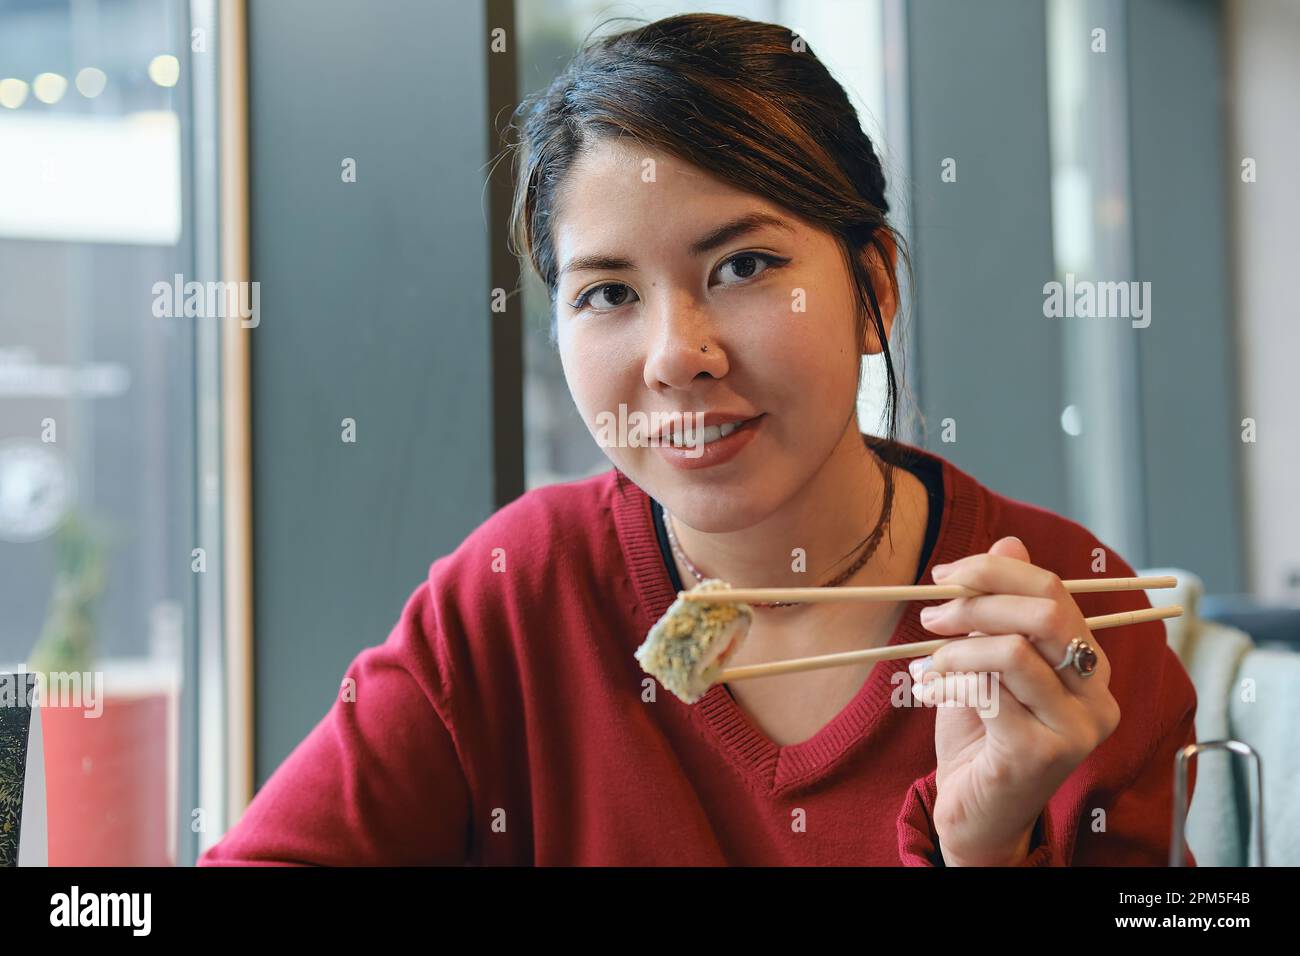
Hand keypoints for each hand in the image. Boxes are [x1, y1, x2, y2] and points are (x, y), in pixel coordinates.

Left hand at [912, 536, 1120, 865]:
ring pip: (1015, 651)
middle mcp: (1097, 694)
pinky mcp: (1044, 752)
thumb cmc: (981, 735)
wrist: (975, 812)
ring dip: (956, 649)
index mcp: (1089, 663)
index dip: (996, 572)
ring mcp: (1077, 727)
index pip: (1055, 592)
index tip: (946, 575)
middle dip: (978, 602)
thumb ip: (1001, 607)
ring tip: (927, 664)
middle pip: (1047, 614)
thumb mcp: (986, 661)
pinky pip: (991, 692)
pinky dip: (950, 682)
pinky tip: (930, 691)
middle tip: (931, 614)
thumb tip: (1010, 540)